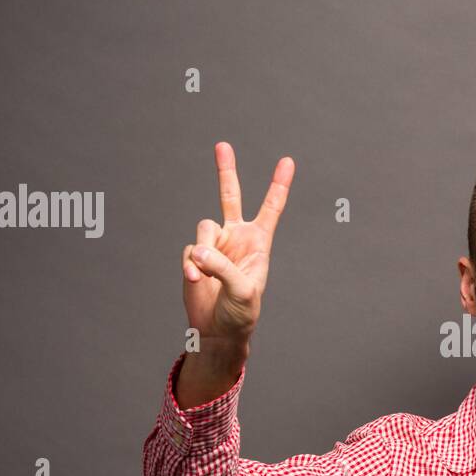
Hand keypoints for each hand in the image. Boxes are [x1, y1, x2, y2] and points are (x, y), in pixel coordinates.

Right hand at [182, 142, 294, 347]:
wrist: (219, 330)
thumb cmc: (241, 312)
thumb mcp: (243, 291)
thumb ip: (223, 267)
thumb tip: (198, 250)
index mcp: (258, 243)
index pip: (271, 208)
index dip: (278, 185)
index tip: (287, 161)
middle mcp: (236, 238)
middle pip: (230, 196)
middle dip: (226, 171)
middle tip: (222, 145)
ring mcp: (214, 245)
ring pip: (203, 228)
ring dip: (202, 252)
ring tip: (203, 275)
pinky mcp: (194, 256)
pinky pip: (188, 251)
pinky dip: (190, 265)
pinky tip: (196, 281)